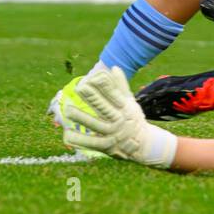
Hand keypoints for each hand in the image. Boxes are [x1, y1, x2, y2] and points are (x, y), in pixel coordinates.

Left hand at [61, 67, 176, 166]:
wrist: (145, 145)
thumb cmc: (134, 120)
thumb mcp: (131, 102)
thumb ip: (121, 86)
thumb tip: (114, 67)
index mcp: (124, 107)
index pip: (113, 94)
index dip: (103, 86)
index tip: (93, 77)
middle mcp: (118, 120)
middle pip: (103, 108)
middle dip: (92, 98)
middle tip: (79, 88)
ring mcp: (112, 134)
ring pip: (95, 125)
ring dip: (82, 118)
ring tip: (68, 110)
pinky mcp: (107, 147)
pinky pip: (91, 143)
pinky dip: (80, 140)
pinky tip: (67, 134)